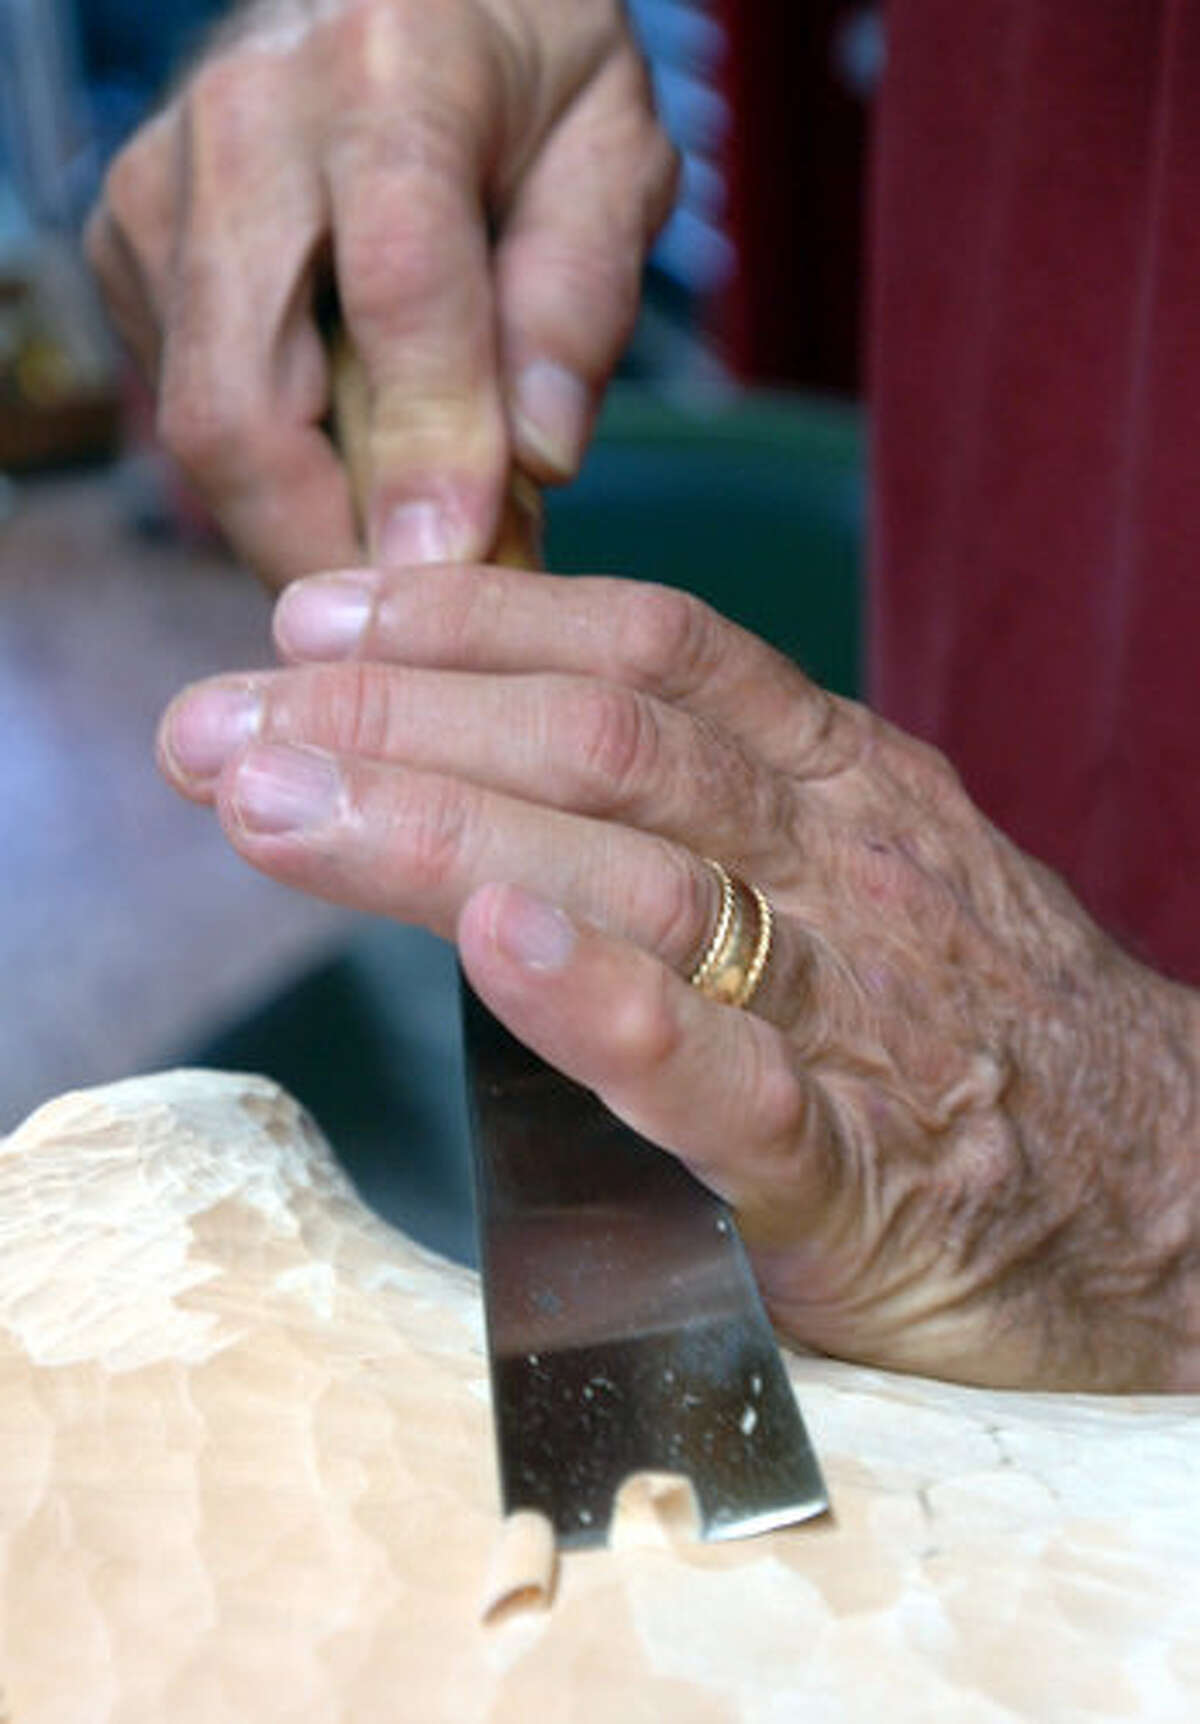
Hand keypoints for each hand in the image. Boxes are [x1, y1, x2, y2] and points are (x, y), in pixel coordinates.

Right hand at [86, 0, 676, 584]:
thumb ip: (583, 289)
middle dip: (329, 546)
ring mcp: (159, 195)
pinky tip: (357, 470)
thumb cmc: (516, 62)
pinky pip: (190, 414)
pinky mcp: (130, 253)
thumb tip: (539, 458)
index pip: (397, 295)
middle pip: (240, 405)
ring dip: (307, 524)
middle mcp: (241, 130)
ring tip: (410, 540)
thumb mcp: (609, 139)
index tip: (467, 568)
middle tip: (428, 622)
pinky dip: (279, 478)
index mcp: (387, 75)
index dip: (427, 454)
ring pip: (201, 430)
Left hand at [157, 564, 1199, 1390]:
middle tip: (225, 717)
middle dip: (399, 719)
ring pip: (646, 882)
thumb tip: (499, 762)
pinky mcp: (862, 1176)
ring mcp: (858, 1011)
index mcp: (839, 782)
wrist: (1166, 1191)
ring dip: (442, 834)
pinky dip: (612, 1011)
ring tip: (280, 806)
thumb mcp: (862, 866)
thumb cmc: (978, 1022)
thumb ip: (711, 812)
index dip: (472, 618)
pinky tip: (504, 953)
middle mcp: (843, 865)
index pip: (648, 650)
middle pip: (608, 748)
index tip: (316, 614)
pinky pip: (735, 1084)